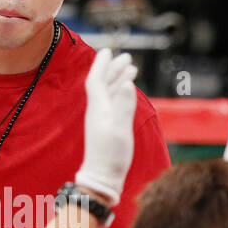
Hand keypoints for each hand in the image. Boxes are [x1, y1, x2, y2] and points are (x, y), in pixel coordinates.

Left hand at [75, 49, 137, 206]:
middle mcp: (98, 111)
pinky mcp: (108, 127)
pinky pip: (114, 103)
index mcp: (98, 108)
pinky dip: (121, 94)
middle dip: (113, 69)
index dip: (101, 65)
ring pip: (109, 93)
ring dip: (118, 80)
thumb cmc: (111, 155)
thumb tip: (127, 82)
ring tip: (131, 70)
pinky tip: (128, 93)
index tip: (108, 51)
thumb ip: (124, 105)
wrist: (103, 177)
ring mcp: (103, 119)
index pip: (96, 80)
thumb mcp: (119, 128)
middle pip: (103, 84)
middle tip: (126, 57)